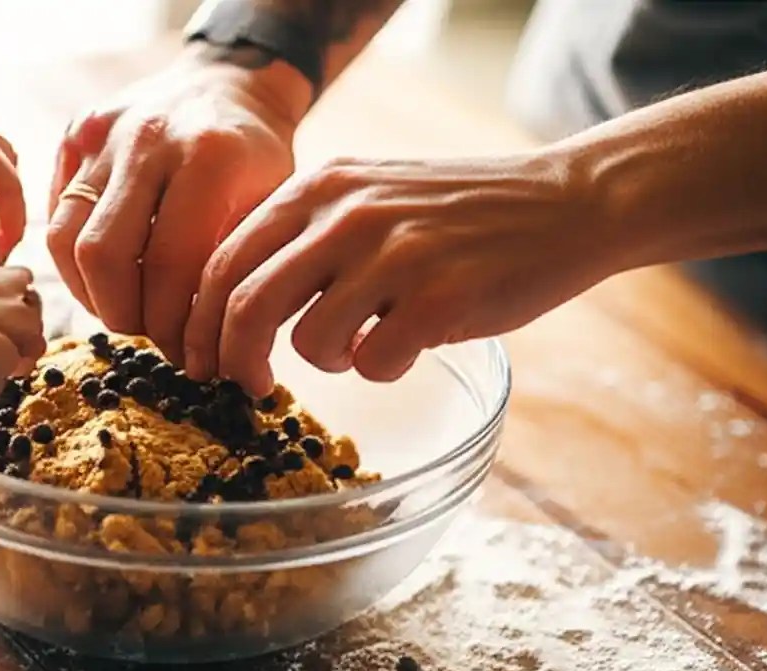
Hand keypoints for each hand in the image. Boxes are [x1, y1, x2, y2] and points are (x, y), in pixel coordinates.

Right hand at [47, 49, 307, 362]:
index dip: (172, 325)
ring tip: (124, 311)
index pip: (171, 266)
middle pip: (103, 256)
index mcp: (208, 157)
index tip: (186, 355)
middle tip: (149, 335)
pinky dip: (74, 260)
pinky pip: (55, 213)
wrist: (232, 82)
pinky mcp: (76, 133)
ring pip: (66, 238)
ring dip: (90, 293)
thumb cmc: (258, 157)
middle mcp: (148, 139)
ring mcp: (104, 132)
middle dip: (123, 315)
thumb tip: (206, 346)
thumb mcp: (270, 207)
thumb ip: (234, 268)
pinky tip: (107, 278)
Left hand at [184, 152, 611, 396]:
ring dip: (328, 362)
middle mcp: (348, 215)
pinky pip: (373, 364)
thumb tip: (230, 302)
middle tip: (248, 387)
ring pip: (310, 343)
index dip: (201, 322)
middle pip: (246, 305)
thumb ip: (303, 232)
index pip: (224, 260)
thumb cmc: (456, 212)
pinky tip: (409, 345)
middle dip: (235, 360)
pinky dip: (382, 369)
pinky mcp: (440, 300)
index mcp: (320, 187)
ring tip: (364, 343)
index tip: (204, 359)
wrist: (565, 201)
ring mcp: (395, 256)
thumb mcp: (368, 194)